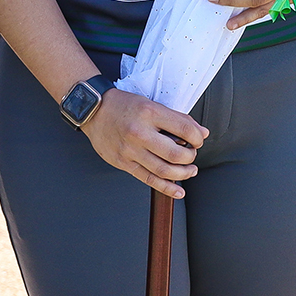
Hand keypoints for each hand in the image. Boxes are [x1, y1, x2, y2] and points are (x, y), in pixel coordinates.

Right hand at [81, 89, 207, 198]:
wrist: (93, 110)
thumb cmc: (122, 105)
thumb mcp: (151, 104)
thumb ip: (177, 118)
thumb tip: (202, 132)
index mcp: (149, 113)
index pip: (184, 129)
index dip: (197, 138)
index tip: (198, 140)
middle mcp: (139, 132)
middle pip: (176, 154)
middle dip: (191, 157)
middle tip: (192, 154)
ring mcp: (130, 150)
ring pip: (164, 170)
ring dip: (183, 173)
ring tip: (189, 170)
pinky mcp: (123, 163)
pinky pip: (149, 179)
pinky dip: (167, 188)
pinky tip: (178, 191)